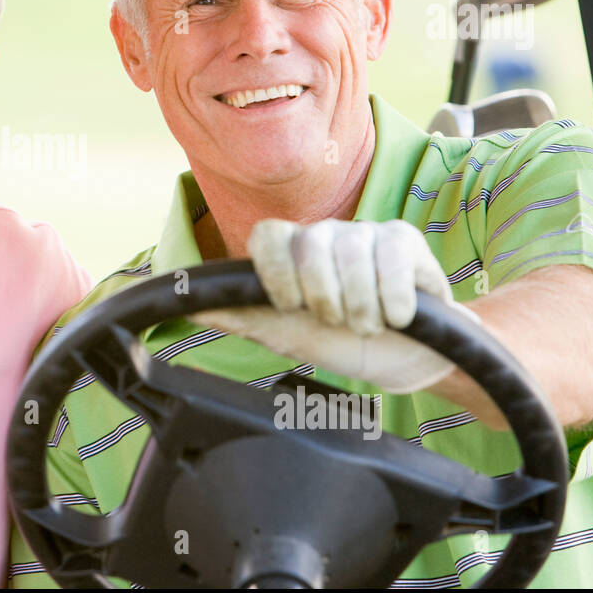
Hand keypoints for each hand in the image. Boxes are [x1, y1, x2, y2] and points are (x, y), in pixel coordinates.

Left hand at [192, 218, 479, 393]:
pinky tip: (397, 315)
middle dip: (323, 295)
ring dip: (361, 304)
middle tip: (336, 321)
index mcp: (290, 252)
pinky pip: (392, 257)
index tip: (289, 305)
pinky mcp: (404, 239)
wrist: (403, 359)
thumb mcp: (285, 335)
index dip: (275, 269)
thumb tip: (188, 306)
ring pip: (353, 252)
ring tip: (367, 324)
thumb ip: (240, 317)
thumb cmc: (338, 342)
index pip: (267, 234)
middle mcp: (324, 235)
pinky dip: (393, 298)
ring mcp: (364, 233)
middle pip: (311, 243)